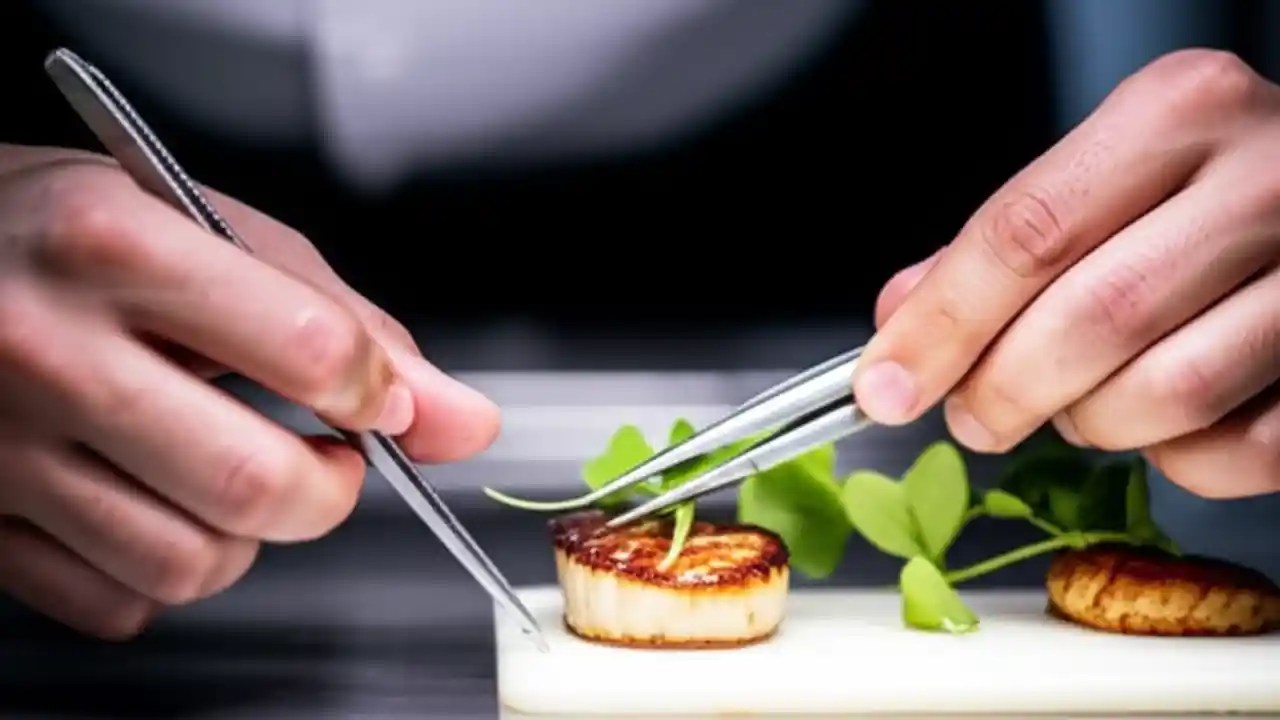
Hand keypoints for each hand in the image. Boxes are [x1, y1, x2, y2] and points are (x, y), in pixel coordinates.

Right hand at [0, 145, 500, 638]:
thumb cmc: (72, 234)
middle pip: (253, 482)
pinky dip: (168, 572)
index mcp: (112, 244)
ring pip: (191, 561)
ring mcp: (2, 445)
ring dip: (250, 536)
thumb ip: (346, 322)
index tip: (379, 401)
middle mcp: (46, 346)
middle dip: (331, 487)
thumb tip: (458, 417)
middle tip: (329, 457)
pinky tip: (159, 504)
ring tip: (234, 472)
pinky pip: (119, 602)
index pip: (307, 350)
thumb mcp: (213, 231)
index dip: (376, 392)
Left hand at [855, 49, 1279, 498]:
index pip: (1027, 233)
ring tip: (1078, 402)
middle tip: (973, 416)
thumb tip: (899, 321)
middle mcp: (1260, 181)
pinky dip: (1177, 458)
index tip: (886, 384)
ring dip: (1092, 423)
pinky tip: (1163, 418)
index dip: (940, 324)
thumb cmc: (1205, 185)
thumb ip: (1005, 243)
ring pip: (1166, 396)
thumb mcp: (1106, 174)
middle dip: (1002, 390)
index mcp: (1178, 111)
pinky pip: (1236, 450)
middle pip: (1091, 319)